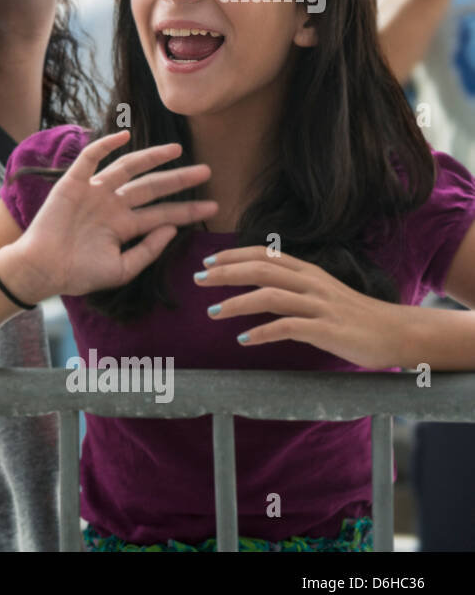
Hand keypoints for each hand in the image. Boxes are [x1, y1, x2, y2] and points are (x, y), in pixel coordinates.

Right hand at [9, 129, 217, 299]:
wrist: (43, 269)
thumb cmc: (78, 274)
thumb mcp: (122, 270)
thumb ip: (148, 250)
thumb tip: (172, 229)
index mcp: (124, 226)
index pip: (162, 214)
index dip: (188, 210)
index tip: (214, 207)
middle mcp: (112, 205)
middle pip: (151, 187)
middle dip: (179, 180)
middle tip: (206, 171)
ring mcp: (93, 192)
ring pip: (127, 168)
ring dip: (151, 157)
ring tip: (176, 150)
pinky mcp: (73, 184)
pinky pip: (90, 159)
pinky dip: (105, 145)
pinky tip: (123, 136)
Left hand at [194, 246, 402, 368]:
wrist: (397, 333)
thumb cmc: (353, 315)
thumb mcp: (320, 292)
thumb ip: (292, 285)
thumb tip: (256, 285)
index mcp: (307, 271)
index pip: (263, 255)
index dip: (232, 255)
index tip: (206, 261)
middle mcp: (312, 283)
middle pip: (261, 269)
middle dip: (225, 272)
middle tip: (196, 279)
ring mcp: (320, 305)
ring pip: (271, 296)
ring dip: (237, 303)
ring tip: (212, 312)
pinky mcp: (328, 330)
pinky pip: (289, 327)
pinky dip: (263, 332)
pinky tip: (244, 340)